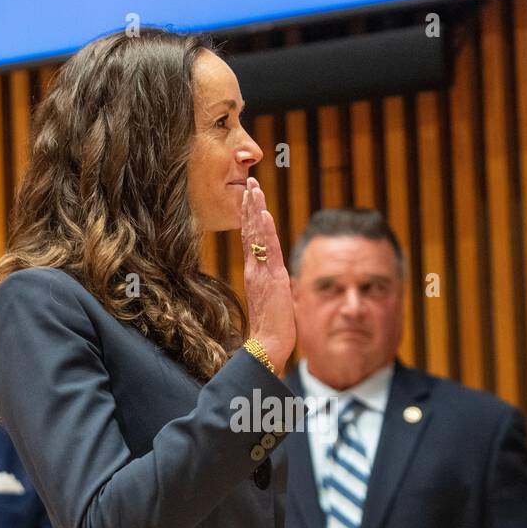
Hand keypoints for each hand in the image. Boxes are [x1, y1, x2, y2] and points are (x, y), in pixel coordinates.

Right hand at [238, 177, 294, 369]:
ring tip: (253, 188)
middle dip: (250, 206)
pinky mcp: (272, 278)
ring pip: (257, 235)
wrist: (267, 345)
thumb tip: (277, 279)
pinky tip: (264, 212)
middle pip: (250, 231)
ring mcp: (261, 273)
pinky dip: (266, 229)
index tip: (248, 198)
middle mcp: (254, 270)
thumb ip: (272, 285)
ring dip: (256, 209)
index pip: (250, 240)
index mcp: (254, 274)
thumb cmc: (270, 328)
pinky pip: (268, 249)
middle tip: (249, 183)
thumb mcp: (272, 300)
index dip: (249, 218)